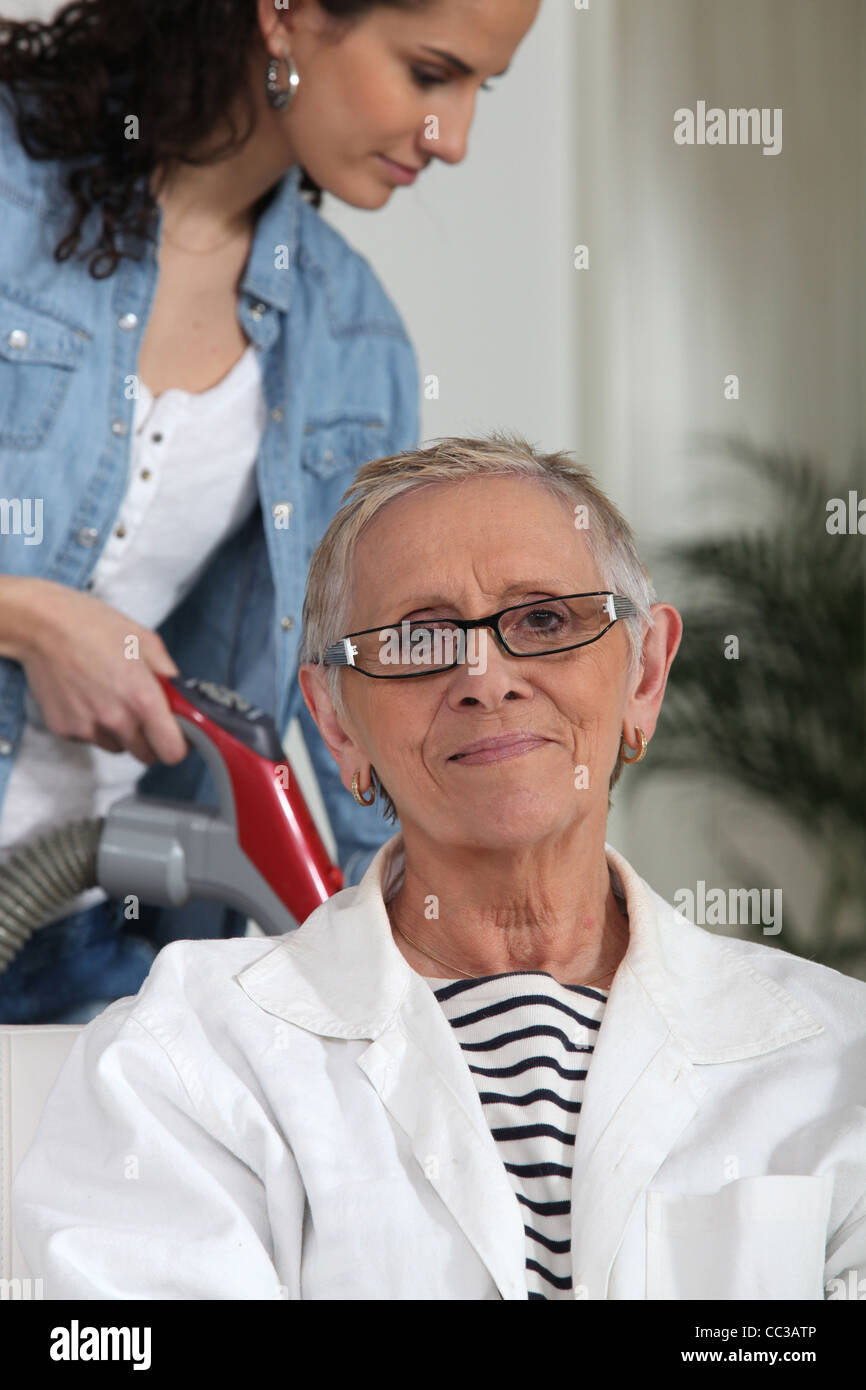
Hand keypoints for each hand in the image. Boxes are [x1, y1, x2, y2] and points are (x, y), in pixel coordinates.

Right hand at [14, 580, 188, 765]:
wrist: (41, 625)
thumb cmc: (94, 626)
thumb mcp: (146, 641)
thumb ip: (169, 676)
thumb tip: (181, 699)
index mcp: (143, 699)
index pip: (172, 752)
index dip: (178, 745)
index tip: (176, 734)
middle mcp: (116, 720)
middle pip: (145, 755)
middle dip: (150, 739)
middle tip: (143, 713)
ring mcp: (87, 728)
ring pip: (117, 747)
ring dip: (120, 733)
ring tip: (108, 697)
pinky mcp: (64, 729)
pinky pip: (90, 737)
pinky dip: (93, 725)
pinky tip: (86, 696)